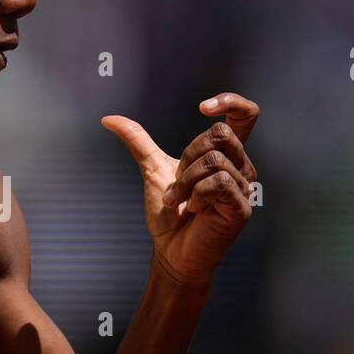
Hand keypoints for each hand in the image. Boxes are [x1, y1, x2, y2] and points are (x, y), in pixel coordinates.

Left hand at [102, 93, 258, 286]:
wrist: (170, 251)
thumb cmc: (168, 214)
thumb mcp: (152, 169)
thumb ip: (137, 141)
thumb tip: (108, 118)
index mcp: (226, 155)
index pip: (246, 115)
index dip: (230, 102)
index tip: (202, 108)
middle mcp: (241, 167)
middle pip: (220, 134)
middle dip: (188, 157)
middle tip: (178, 183)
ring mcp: (245, 188)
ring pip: (214, 161)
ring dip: (186, 182)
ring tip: (181, 202)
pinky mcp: (242, 207)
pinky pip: (218, 183)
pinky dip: (196, 195)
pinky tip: (194, 210)